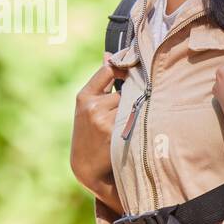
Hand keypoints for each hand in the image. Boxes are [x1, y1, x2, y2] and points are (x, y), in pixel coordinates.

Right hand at [71, 54, 128, 212]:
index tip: (134, 70)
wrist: (86, 168)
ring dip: (136, 110)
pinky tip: (136, 129)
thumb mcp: (87, 107)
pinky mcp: (117, 134)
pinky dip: (139, 122)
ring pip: (133, 104)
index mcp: (84, 97)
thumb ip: (100, 82)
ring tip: (131, 122)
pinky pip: (136, 119)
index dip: (123, 68)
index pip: (108, 70)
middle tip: (134, 105)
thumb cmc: (89, 133)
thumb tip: (109, 55)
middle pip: (126, 89)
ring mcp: (105, 121)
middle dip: (132, 95)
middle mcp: (93, 107)